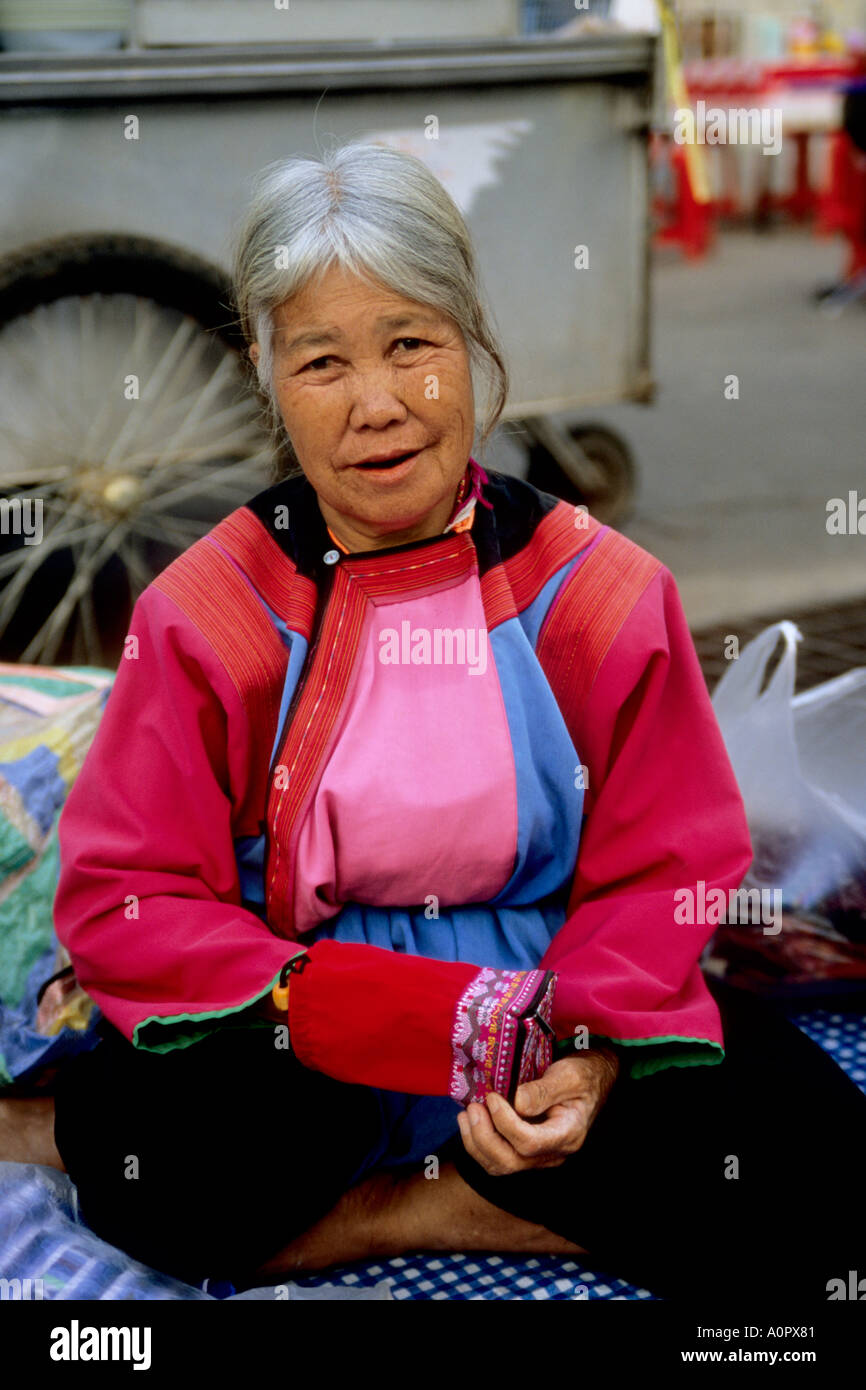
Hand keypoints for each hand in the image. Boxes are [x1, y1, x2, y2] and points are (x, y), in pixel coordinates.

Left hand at [456, 1047, 618, 1175]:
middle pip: (511, 1161)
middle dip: (485, 1137)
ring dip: (476, 1142)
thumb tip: (517, 1103)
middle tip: (474, 1107)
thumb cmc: (582, 1076)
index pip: (530, 1143)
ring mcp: (538, 1156)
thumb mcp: (570, 1075)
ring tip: (468, 1113)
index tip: (492, 1097)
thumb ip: (545, 1090)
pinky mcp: (524, 1150)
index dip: (505, 1123)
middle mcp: (552, 1153)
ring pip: (499, 1165)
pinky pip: (496, 1157)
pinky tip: (470, 1119)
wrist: (590, 1082)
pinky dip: (477, 1142)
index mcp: (567, 1135)